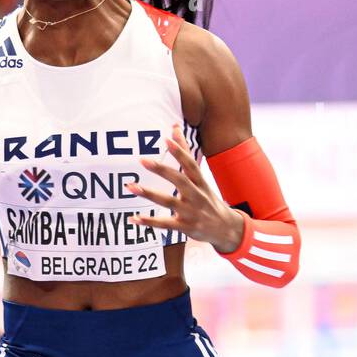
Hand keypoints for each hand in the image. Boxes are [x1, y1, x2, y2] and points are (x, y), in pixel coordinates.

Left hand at [127, 124, 243, 251]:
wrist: (226, 228)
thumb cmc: (208, 198)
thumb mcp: (200, 177)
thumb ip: (186, 153)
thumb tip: (175, 128)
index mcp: (200, 182)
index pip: (190, 164)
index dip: (180, 151)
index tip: (167, 138)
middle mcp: (196, 195)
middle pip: (180, 180)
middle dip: (162, 170)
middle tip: (143, 160)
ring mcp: (191, 212)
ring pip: (169, 201)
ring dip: (149, 194)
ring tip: (130, 186)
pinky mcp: (185, 227)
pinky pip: (165, 224)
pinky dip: (149, 221)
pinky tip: (134, 218)